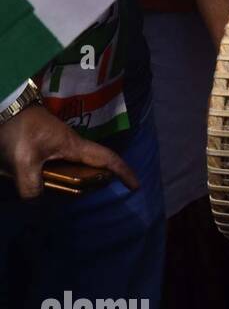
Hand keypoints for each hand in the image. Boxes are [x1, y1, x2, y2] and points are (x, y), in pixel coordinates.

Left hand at [0, 105, 135, 198]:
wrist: (4, 109)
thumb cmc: (20, 131)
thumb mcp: (24, 162)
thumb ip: (32, 187)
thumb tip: (37, 200)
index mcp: (73, 146)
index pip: (106, 158)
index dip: (123, 171)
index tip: (136, 186)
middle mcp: (70, 146)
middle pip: (92, 166)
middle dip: (98, 180)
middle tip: (91, 195)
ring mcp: (57, 146)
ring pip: (73, 168)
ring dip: (76, 182)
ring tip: (65, 194)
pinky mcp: (44, 148)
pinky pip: (58, 168)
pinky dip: (59, 179)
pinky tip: (46, 186)